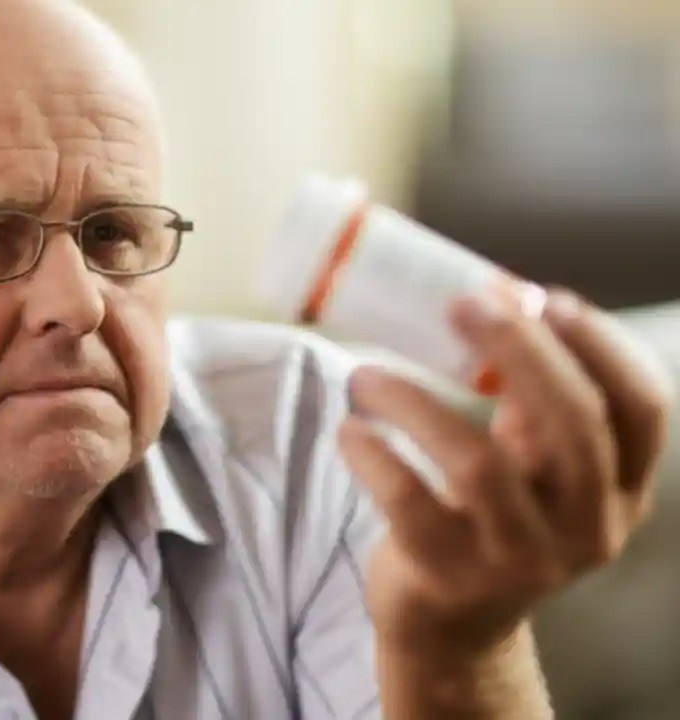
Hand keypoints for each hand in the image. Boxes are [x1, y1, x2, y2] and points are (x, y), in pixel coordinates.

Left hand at [340, 289, 674, 661]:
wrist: (448, 626)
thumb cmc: (487, 520)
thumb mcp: (531, 467)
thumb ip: (529, 402)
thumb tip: (498, 298)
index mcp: (618, 493)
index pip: (643, 411)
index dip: (602, 347)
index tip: (548, 296)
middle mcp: (585, 530)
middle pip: (572, 425)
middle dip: (520, 351)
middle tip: (463, 302)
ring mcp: (518, 560)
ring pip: (477, 464)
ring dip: (414, 402)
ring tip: (366, 374)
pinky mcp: (449, 577)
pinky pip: (408, 499)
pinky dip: (372, 454)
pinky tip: (350, 430)